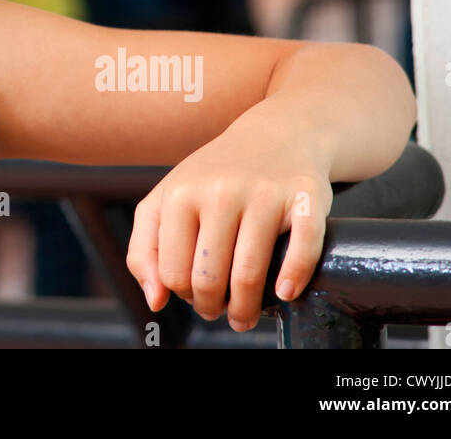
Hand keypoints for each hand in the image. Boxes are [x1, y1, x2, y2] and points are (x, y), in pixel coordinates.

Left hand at [125, 126, 332, 331]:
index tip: (193, 295)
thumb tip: (155, 301)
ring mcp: (264, 194)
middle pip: (209, 279)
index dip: (182, 294)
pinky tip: (283, 292)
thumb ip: (145, 247)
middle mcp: (220, 191)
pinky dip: (292, 280)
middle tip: (219, 310)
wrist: (276, 134)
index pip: (172, 271)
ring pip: (249, 274)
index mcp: (180, 193)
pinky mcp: (305, 198)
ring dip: (247, 309)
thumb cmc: (215, 176)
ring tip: (244, 316)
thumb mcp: (167, 199)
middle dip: (212, 307)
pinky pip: (302, 251)